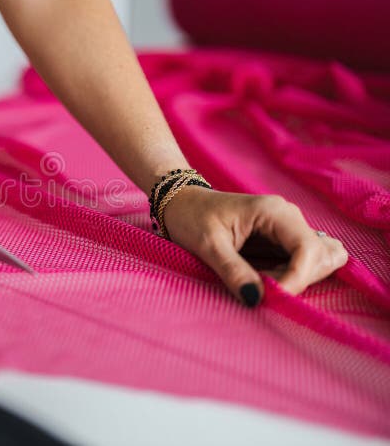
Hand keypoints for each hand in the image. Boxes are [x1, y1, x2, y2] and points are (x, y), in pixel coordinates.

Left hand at [162, 187, 347, 306]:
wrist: (181, 204)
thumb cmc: (191, 217)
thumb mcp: (207, 245)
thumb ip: (233, 271)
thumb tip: (256, 299)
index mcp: (275, 212)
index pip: (309, 249)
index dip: (298, 278)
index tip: (273, 296)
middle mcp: (289, 218)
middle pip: (322, 256)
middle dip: (298, 279)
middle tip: (262, 287)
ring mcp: (289, 230)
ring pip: (320, 261)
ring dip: (298, 279)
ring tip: (262, 281)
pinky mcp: (283, 242)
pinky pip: (304, 263)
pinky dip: (292, 277)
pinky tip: (265, 279)